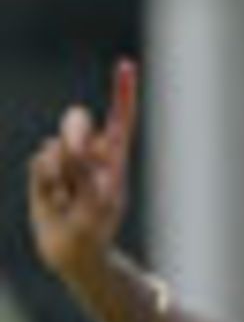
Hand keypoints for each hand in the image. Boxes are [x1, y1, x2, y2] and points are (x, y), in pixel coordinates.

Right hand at [28, 59, 137, 281]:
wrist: (75, 256)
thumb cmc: (94, 232)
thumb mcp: (97, 206)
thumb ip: (83, 173)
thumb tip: (62, 145)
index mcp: (113, 162)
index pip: (119, 122)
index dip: (122, 93)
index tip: (127, 65)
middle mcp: (90, 156)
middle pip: (78, 123)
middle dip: (73, 131)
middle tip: (72, 151)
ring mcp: (65, 162)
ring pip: (55, 147)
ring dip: (59, 172)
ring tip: (66, 201)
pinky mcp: (44, 171)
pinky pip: (39, 161)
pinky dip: (45, 180)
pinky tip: (53, 200)